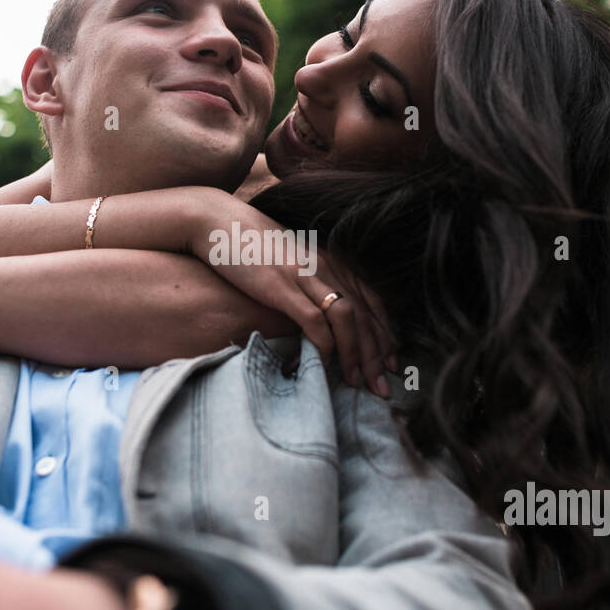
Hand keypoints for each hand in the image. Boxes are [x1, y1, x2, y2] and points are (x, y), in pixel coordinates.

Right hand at [182, 187, 395, 396]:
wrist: (218, 221)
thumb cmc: (252, 245)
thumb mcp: (292, 260)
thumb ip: (311, 283)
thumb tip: (320, 315)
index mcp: (332, 261)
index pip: (373, 303)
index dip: (385, 335)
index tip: (391, 363)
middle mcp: (326, 266)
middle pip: (365, 316)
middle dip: (377, 356)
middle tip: (381, 388)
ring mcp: (305, 275)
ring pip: (347, 319)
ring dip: (355, 354)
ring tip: (356, 383)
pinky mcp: (282, 285)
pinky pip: (313, 320)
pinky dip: (323, 345)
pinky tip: (324, 363)